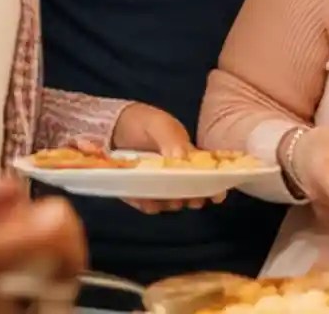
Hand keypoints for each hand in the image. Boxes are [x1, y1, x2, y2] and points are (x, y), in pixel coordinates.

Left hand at [96, 103, 223, 213]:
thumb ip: (171, 139)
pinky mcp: (136, 192)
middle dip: (194, 198)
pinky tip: (146, 201)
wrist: (111, 125)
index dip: (214, 185)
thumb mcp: (159, 125)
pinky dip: (148, 205)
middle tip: (191, 201)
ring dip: (172, 204)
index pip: (205, 173)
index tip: (217, 195)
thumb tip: (183, 159)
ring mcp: (156, 183)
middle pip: (190, 191)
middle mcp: (174, 173)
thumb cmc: (141, 122)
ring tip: (170, 201)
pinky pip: (146, 203)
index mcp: (186, 155)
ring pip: (169, 200)